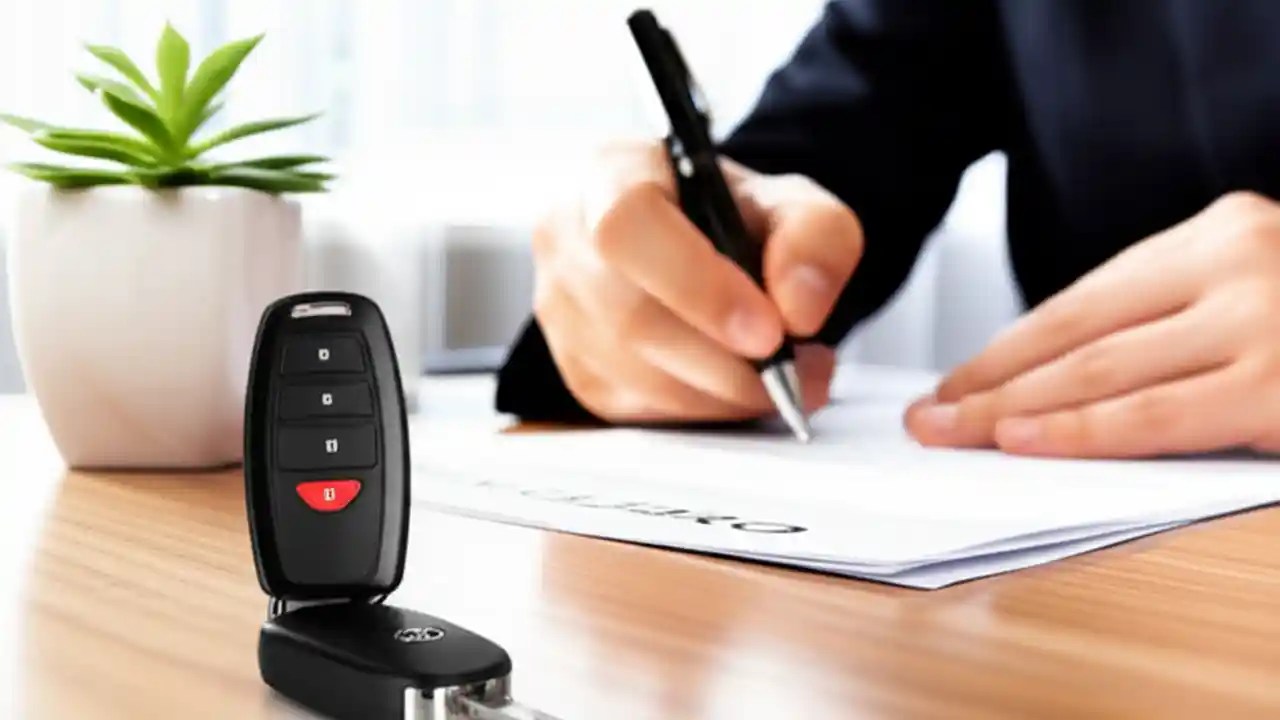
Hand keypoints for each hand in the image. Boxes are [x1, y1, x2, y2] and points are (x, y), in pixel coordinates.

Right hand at [532, 140, 862, 422]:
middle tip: (800, 369)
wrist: (694, 243)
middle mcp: (566, 238)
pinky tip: (743, 388)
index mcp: (609, 172)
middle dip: (726, 361)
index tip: (768, 330)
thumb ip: (814, 237)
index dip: (697, 286)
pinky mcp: (577, 370)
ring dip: (725, 393)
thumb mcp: (791, 201)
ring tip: (788, 379)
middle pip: (631, 316)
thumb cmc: (729, 217)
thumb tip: (799, 309)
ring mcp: (561, 311)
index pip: (628, 225)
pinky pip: (641, 409)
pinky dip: (706, 410)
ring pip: (637, 375)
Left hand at [905, 191, 1279, 457]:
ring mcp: (1259, 324)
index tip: (953, 384)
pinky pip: (1155, 417)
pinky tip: (1023, 441)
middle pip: (1075, 335)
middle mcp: (1232, 266)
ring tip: (952, 432)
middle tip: (928, 416)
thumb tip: (1058, 374)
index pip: (1081, 302)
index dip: (1004, 350)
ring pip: (1099, 373)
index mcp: (1217, 234)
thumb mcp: (1256, 285)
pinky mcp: (1277, 392)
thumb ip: (1176, 313)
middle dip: (988, 383)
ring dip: (1010, 410)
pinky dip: (1079, 432)